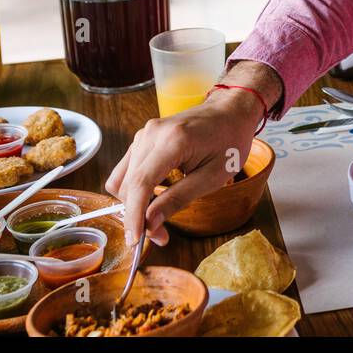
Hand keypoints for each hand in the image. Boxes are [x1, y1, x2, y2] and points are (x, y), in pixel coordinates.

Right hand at [105, 85, 265, 245]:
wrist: (231, 111)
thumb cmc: (229, 141)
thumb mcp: (213, 176)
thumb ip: (178, 198)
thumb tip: (149, 223)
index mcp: (173, 140)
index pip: (140, 183)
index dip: (134, 216)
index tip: (135, 241)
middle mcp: (151, 134)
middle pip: (127, 184)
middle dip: (138, 215)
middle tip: (160, 235)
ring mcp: (144, 134)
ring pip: (121, 179)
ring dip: (134, 203)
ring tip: (157, 219)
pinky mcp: (142, 139)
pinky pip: (127, 170)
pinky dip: (135, 190)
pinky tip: (154, 199)